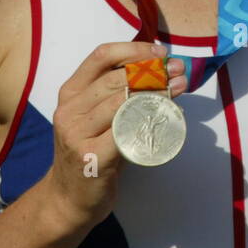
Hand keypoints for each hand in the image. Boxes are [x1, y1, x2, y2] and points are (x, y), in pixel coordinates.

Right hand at [42, 43, 185, 231]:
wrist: (68, 199)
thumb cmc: (92, 151)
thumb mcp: (98, 117)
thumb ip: (120, 94)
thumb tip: (162, 69)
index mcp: (70, 93)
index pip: (100, 56)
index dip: (133, 49)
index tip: (160, 52)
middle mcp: (69, 110)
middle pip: (115, 79)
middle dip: (152, 71)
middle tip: (178, 71)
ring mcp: (77, 134)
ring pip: (122, 103)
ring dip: (156, 93)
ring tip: (179, 87)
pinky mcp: (91, 157)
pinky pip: (125, 132)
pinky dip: (149, 120)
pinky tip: (167, 116)